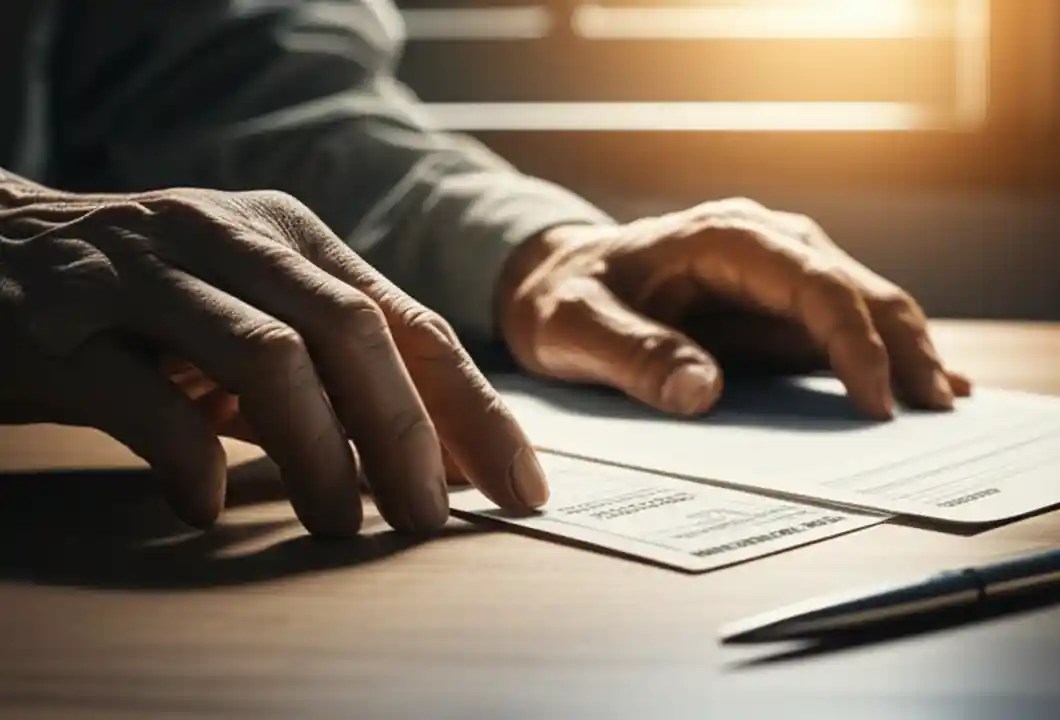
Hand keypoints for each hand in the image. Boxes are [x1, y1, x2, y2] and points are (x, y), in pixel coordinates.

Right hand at [0, 181, 546, 534]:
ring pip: (269, 357)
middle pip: (354, 334)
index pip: (411, 324)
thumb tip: (446, 460)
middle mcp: (232, 237)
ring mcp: (147, 272)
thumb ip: (335, 378)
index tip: (522, 488)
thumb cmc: (143, 303)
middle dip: (409, 436)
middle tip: (428, 521)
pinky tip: (205, 509)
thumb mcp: (250, 322)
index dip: (475, 410)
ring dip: (320, 452)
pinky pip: (145, 395)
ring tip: (339, 525)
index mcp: (292, 238)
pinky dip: (189, 457)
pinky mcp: (62, 323)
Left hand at [498, 198, 969, 418]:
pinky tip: (932, 383)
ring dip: (909, 352)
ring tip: (945, 407)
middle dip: (904, 348)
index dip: (851, 341)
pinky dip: (889, 354)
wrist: (561, 279)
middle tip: (938, 413)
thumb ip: (631, 355)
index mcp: (723, 238)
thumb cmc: (567, 299)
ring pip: (867, 304)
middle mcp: (768, 243)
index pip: (812, 283)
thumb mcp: (573, 329)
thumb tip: (702, 392)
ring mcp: (784, 269)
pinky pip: (848, 324)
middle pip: (857, 289)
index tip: (873, 403)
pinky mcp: (785, 300)